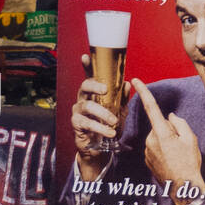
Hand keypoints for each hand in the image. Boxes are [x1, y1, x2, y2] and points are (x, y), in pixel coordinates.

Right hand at [72, 52, 128, 178]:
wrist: (100, 147)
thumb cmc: (109, 124)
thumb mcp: (120, 110)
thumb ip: (122, 97)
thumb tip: (127, 82)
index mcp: (94, 92)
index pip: (90, 76)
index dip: (87, 66)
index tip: (85, 56)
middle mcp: (83, 98)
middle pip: (84, 86)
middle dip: (94, 86)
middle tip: (105, 90)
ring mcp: (78, 111)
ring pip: (87, 106)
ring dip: (102, 113)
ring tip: (114, 122)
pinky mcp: (76, 124)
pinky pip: (86, 123)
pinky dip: (100, 127)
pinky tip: (110, 132)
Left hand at [131, 79, 204, 201]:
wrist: (182, 186)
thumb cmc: (189, 163)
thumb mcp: (191, 139)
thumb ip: (180, 124)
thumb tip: (170, 117)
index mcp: (162, 132)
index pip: (151, 107)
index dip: (144, 92)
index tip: (135, 80)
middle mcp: (151, 140)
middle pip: (160, 125)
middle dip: (169, 129)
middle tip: (181, 143)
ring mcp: (147, 150)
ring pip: (157, 137)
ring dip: (167, 140)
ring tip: (177, 154)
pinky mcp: (146, 159)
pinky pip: (155, 147)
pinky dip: (163, 150)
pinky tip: (172, 160)